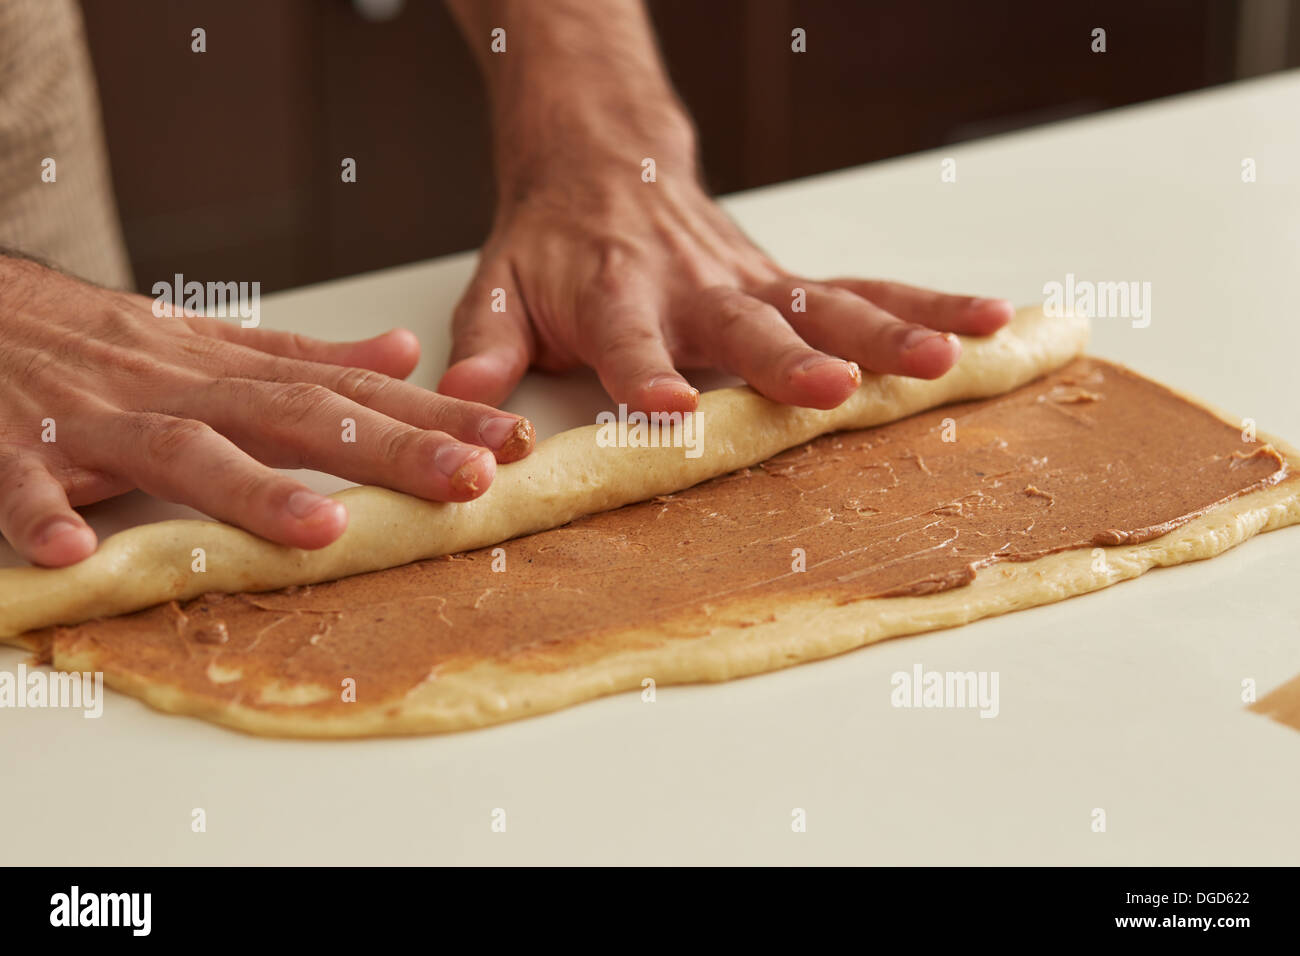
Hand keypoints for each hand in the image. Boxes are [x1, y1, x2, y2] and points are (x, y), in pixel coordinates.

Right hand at [0, 258, 533, 566]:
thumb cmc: (99, 340)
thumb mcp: (211, 340)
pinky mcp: (9, 449)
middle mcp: (179, 391)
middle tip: (467, 481)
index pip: (348, 395)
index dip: (432, 421)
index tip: (509, 446)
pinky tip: (74, 552)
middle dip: (386, 450)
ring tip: (320, 527)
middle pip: (292, 418)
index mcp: (229, 373)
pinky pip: (21, 485)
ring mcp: (96, 420)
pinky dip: (42, 513)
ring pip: (180, 449)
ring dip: (248, 489)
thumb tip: (404, 353)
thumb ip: (304, 355)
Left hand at [439, 0, 1012, 412]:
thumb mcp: (496, 290)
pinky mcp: (787, 281)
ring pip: (827, 304)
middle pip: (746, 324)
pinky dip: (927, 303)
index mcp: (613, 295)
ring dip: (890, 331)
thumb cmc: (551, 241)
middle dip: (791, 359)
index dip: (646, 375)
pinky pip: (864, 290)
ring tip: (952, 357)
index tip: (672, 412)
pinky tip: (990, 321)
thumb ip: (486, 350)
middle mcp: (692, 287)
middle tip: (836, 387)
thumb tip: (463, 410)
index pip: (627, 339)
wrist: (603, 160)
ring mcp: (750, 282)